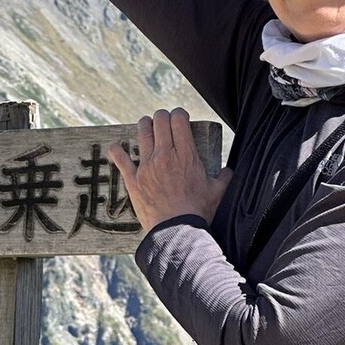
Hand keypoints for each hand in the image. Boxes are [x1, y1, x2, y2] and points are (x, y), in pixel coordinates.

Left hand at [108, 108, 232, 233]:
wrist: (177, 231)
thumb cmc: (198, 212)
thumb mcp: (218, 192)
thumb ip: (224, 177)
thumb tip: (228, 171)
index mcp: (186, 155)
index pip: (179, 120)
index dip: (179, 113)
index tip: (179, 117)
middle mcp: (165, 155)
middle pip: (159, 120)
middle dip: (162, 117)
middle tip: (163, 121)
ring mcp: (147, 166)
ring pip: (142, 132)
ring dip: (144, 125)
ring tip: (146, 126)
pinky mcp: (133, 179)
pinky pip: (121, 159)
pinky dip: (117, 151)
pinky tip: (116, 147)